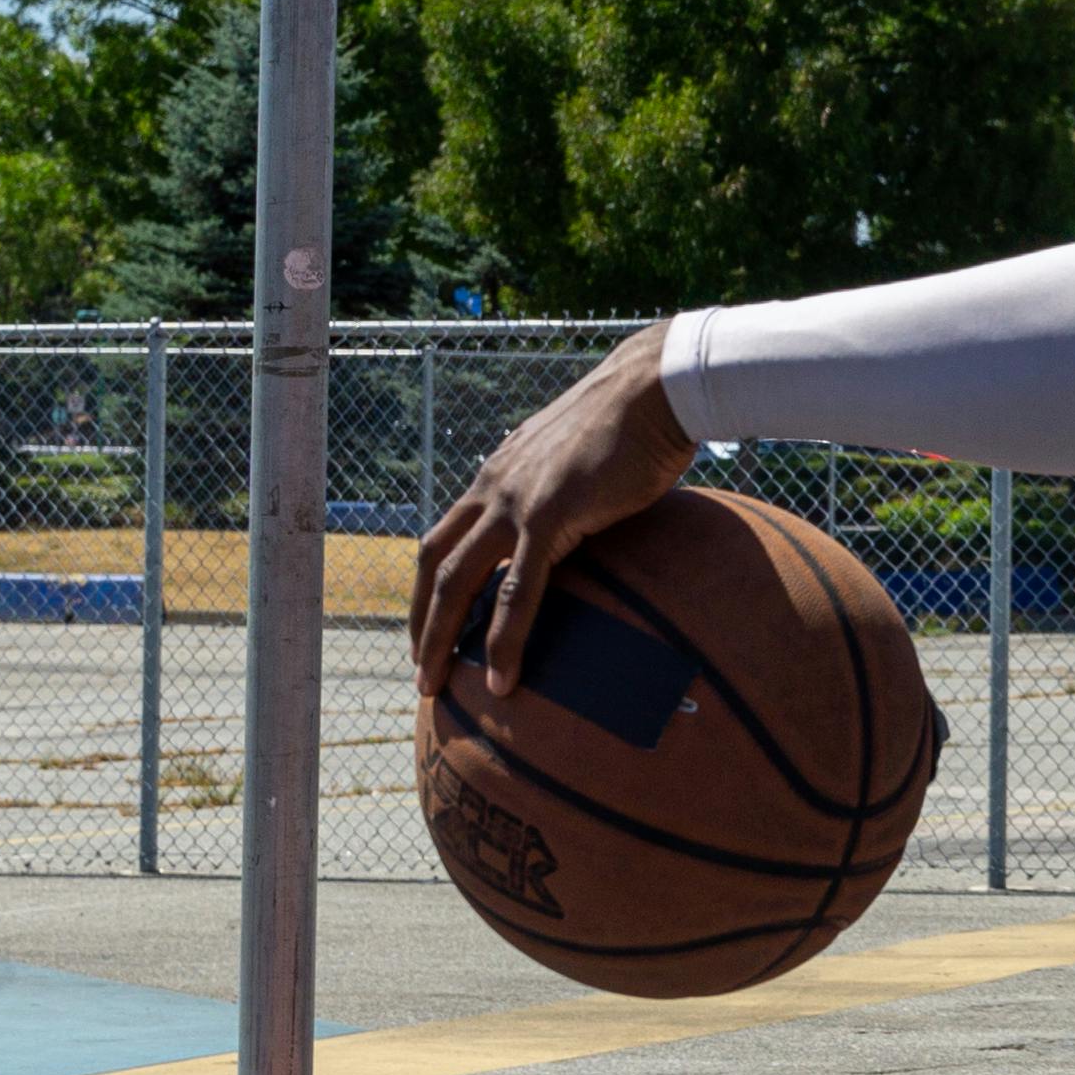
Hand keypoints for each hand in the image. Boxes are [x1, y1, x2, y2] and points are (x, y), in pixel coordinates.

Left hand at [410, 328, 695, 691]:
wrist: (655, 387)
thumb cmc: (635, 421)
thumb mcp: (579, 458)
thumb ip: (561, 488)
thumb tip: (577, 517)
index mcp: (498, 473)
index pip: (445, 536)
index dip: (429, 585)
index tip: (432, 627)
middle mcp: (493, 487)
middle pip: (433, 563)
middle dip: (420, 622)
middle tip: (421, 670)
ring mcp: (516, 501)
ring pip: (456, 582)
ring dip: (438, 639)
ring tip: (434, 687)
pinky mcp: (548, 515)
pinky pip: (514, 591)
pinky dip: (502, 640)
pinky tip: (502, 679)